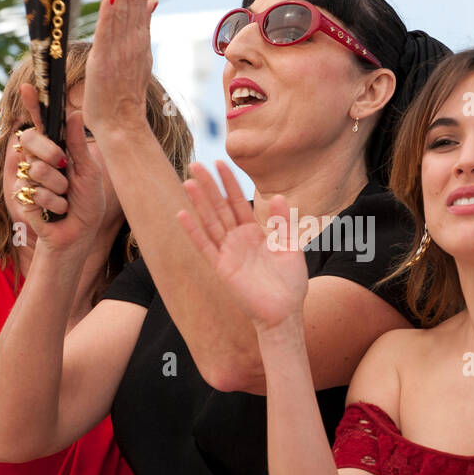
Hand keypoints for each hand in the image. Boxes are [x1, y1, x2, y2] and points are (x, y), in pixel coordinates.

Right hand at [13, 84, 106, 252]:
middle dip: (49, 151)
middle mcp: (38, 160)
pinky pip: (34, 191)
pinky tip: (58, 211)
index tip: (28, 86)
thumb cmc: (88, 203)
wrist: (80, 234)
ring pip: (34, 168)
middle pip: (30, 139)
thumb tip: (76, 112)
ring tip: (66, 197)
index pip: (42, 123)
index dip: (34, 104)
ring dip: (57, 186)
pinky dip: (53, 202)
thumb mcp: (89, 171)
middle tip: (63, 165)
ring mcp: (28, 178)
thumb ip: (79, 145)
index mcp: (57, 150)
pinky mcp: (22, 197)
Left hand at [83, 0, 158, 131]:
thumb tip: (152, 2)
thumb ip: (143, 27)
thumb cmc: (124, 93)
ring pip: (123, 13)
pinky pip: (107, 34)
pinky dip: (110, 15)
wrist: (121, 124)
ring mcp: (120, 51)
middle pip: (135, 2)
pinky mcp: (104, 61)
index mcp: (139, 39)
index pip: (140, 2)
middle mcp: (133, 42)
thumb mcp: (138, 56)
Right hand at [175, 161, 308, 330]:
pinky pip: (205, 246)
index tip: (221, 162)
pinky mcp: (222, 268)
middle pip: (220, 208)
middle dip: (209, 186)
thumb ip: (283, 223)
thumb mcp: (290, 247)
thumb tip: (279, 196)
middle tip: (195, 164)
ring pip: (210, 222)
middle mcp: (238, 240)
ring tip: (188, 182)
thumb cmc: (290, 283)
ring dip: (199, 203)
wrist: (285, 312)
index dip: (230, 183)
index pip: (238, 202)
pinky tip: (182, 215)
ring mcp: (228, 253)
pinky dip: (194, 231)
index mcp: (254, 233)